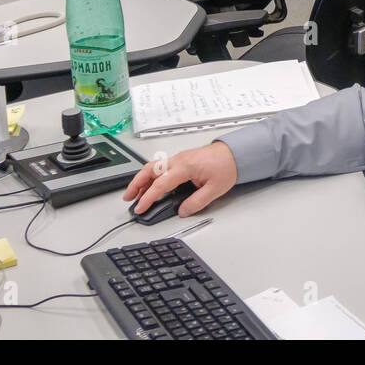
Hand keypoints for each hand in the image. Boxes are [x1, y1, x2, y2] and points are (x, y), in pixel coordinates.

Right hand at [123, 142, 238, 218]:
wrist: (235, 152)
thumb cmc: (227, 166)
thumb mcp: (215, 189)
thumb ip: (197, 202)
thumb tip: (182, 211)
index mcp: (185, 167)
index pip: (160, 184)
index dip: (147, 198)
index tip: (140, 208)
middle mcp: (179, 160)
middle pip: (149, 170)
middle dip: (136, 184)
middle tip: (128, 198)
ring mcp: (179, 158)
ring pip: (154, 167)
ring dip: (142, 180)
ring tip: (135, 194)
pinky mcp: (182, 159)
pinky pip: (161, 167)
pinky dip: (152, 176)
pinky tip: (152, 186)